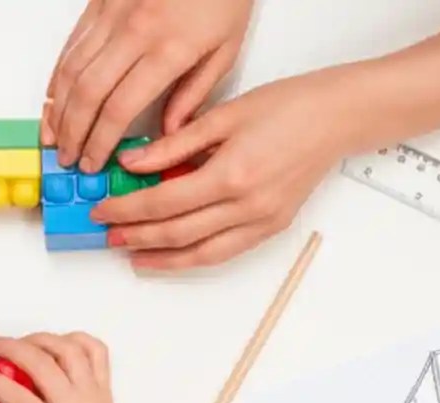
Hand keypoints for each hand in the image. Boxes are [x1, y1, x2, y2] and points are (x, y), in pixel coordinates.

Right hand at [0, 333, 159, 402]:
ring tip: (23, 344)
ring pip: (69, 348)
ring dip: (42, 339)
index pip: (15, 394)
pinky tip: (59, 345)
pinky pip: (97, 353)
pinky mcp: (107, 391)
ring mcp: (94, 394)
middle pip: (40, 361)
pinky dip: (78, 340)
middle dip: (11, 347)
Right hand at [44, 0, 254, 173]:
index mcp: (167, 50)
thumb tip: (167, 135)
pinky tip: (55, 98)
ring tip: (53, 137)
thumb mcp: (225, 49)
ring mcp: (111, 14)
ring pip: (71, 69)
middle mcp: (133, 32)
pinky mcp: (99, 1)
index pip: (119, 109)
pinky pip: (71, 44)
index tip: (94, 164)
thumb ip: (194, 94)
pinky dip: (58, 75)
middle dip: (73, 133)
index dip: (100, 142)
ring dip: (57, 109)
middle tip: (68, 159)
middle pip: (87, 94)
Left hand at [95, 68, 355, 269]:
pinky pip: (225, 252)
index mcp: (231, 174)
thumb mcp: (223, 116)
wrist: (337, 118)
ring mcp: (262, 221)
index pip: (163, 202)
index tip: (102, 210)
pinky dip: (195, 258)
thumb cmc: (288, 107)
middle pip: (178, 232)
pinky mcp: (272, 227)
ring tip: (134, 255)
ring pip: (202, 253)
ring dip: (163, 258)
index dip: (127, 209)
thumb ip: (174, 144)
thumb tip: (132, 163)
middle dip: (137, 237)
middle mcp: (247, 205)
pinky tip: (174, 255)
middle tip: (108, 236)